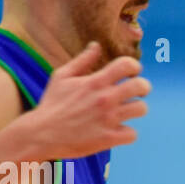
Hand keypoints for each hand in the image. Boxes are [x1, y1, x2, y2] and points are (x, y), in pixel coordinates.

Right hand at [22, 42, 150, 158]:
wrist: (42, 134)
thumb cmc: (52, 103)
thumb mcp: (61, 76)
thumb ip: (82, 60)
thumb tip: (96, 45)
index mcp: (95, 82)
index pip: (127, 65)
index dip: (134, 67)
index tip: (131, 73)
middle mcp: (105, 98)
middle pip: (141, 86)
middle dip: (143, 87)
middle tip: (136, 92)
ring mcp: (109, 119)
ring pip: (141, 109)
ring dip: (136, 109)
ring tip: (127, 110)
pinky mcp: (109, 138)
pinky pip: (132, 133)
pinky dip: (127, 132)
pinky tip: (118, 130)